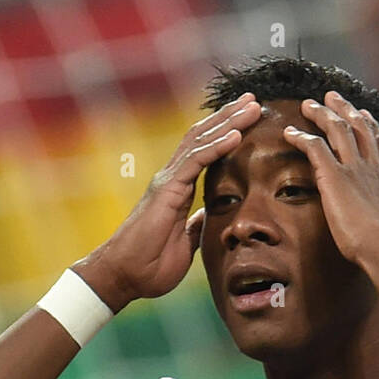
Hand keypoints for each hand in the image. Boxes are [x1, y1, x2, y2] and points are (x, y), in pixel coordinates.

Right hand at [73, 94, 261, 308]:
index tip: (248, 121)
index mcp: (178, 189)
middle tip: (254, 101)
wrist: (124, 277)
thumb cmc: (149, 265)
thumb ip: (196, 225)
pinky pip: (195, 161)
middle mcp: (172, 178)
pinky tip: (237, 134)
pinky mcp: (166, 191)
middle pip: (204, 138)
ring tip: (252, 106)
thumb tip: (209, 214)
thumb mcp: (185, 244)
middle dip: (230, 118)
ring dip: (229, 123)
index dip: (226, 135)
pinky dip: (217, 146)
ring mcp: (168, 181)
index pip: (205, 153)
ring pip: (201, 141)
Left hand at [282, 92, 378, 264]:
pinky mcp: (335, 175)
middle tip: (331, 96)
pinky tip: (289, 133)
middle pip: (358, 126)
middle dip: (344, 108)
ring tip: (308, 105)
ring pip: (337, 128)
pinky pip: (315, 146)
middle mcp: (373, 165)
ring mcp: (354, 168)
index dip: (370, 124)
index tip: (363, 113)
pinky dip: (301, 136)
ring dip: (321, 114)